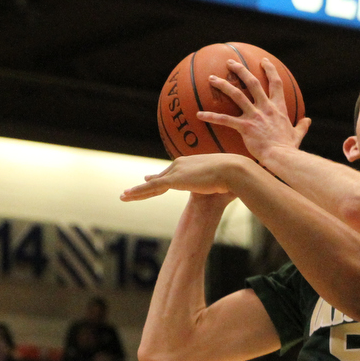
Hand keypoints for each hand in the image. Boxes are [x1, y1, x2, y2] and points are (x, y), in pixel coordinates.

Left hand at [121, 155, 245, 201]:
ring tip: (124, 196)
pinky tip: (126, 196)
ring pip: (152, 184)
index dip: (159, 178)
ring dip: (137, 191)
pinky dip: (137, 192)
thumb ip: (219, 185)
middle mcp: (181, 164)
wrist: (234, 170)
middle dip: (146, 185)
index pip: (172, 173)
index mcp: (192, 163)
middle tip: (132, 192)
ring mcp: (176, 171)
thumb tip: (230, 191)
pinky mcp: (174, 180)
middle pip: (159, 178)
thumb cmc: (235, 177)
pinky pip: (150, 188)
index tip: (150, 178)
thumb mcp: (223, 181)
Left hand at [199, 57, 311, 161]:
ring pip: (237, 95)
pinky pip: (225, 119)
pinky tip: (199, 114)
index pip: (275, 83)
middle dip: (241, 70)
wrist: (283, 157)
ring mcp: (255, 116)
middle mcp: (266, 108)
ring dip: (223, 85)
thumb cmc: (289, 148)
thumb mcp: (298, 135)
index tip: (264, 61)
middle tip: (230, 62)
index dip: (270, 70)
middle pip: (252, 83)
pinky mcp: (245, 127)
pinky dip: (211, 116)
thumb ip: (302, 126)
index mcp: (278, 108)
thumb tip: (308, 121)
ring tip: (211, 78)